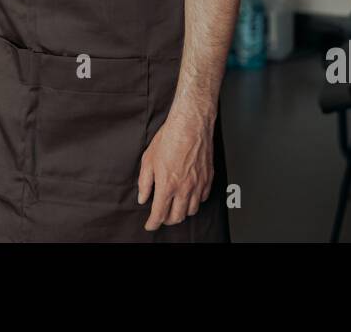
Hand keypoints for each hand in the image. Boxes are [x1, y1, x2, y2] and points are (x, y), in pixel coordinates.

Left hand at [137, 107, 214, 230]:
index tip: (149, 225)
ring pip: (191, 210)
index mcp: (167, 185)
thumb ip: (144, 182)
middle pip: (176, 217)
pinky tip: (189, 195)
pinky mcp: (208, 178)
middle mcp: (184, 188)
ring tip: (175, 206)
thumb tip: (142, 197)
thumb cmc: (170, 137)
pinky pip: (203, 198)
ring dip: (181, 212)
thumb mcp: (149, 159)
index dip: (153, 223)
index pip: (159, 214)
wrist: (191, 124)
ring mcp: (198, 184)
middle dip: (166, 220)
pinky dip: (195, 201)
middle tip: (161, 216)